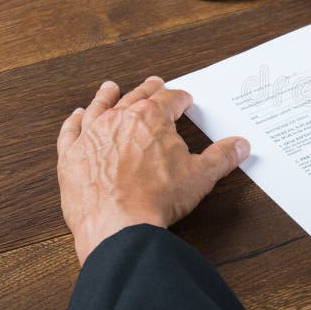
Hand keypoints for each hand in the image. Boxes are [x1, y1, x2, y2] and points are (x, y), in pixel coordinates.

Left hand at [56, 76, 249, 264]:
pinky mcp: (72, 156)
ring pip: (100, 107)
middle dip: (148, 90)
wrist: (118, 226)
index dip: (180, 99)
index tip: (184, 100)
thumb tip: (240, 145)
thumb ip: (222, 157)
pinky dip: (74, 121)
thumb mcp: (201, 176)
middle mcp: (120, 119)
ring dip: (107, 96)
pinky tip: (76, 115)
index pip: (170, 99)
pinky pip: (70, 132)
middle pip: (136, 97)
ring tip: (111, 88)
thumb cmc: (156, 199)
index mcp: (152, 118)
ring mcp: (92, 136)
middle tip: (154, 84)